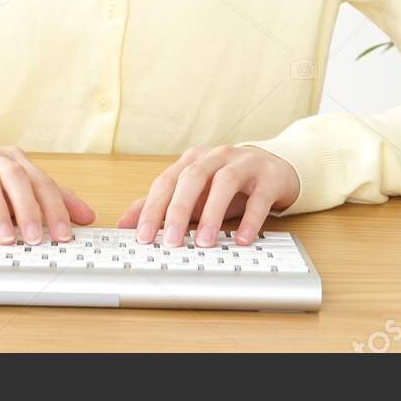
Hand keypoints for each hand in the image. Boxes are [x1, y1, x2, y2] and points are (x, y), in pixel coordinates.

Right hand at [0, 142, 94, 243]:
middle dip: (28, 208)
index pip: (39, 180)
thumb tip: (87, 216)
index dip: (54, 207)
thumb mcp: (13, 188)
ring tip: (6, 239)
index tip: (64, 234)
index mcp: (12, 158)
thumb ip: (48, 200)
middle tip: (35, 238)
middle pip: (14, 176)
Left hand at [116, 145, 300, 248]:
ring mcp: (244, 163)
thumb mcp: (194, 194)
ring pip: (224, 182)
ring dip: (212, 213)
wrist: (275, 169)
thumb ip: (161, 206)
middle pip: (192, 178)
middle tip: (172, 242)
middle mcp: (216, 157)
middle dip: (179, 210)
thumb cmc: (230, 185)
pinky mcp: (269, 176)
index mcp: (193, 161)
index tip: (143, 237)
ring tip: (205, 243)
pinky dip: (250, 219)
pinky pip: (259, 197)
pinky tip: (242, 239)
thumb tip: (125, 223)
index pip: (166, 182)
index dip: (152, 209)